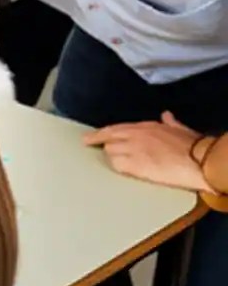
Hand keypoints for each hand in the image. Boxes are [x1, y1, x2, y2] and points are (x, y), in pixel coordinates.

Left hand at [83, 111, 210, 191]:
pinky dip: (116, 167)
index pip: (116, 128)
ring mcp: (131, 149)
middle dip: (99, 141)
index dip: (102, 133)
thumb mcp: (180, 129)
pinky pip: (116, 165)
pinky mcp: (132, 164)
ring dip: (111, 156)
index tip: (90, 135)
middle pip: (107, 138)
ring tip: (117, 162)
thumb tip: (167, 116)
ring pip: (109, 152)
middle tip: (87, 143)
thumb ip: (170, 122)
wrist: (197, 159)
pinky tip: (120, 169)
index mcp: (145, 127)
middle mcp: (134, 136)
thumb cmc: (192, 146)